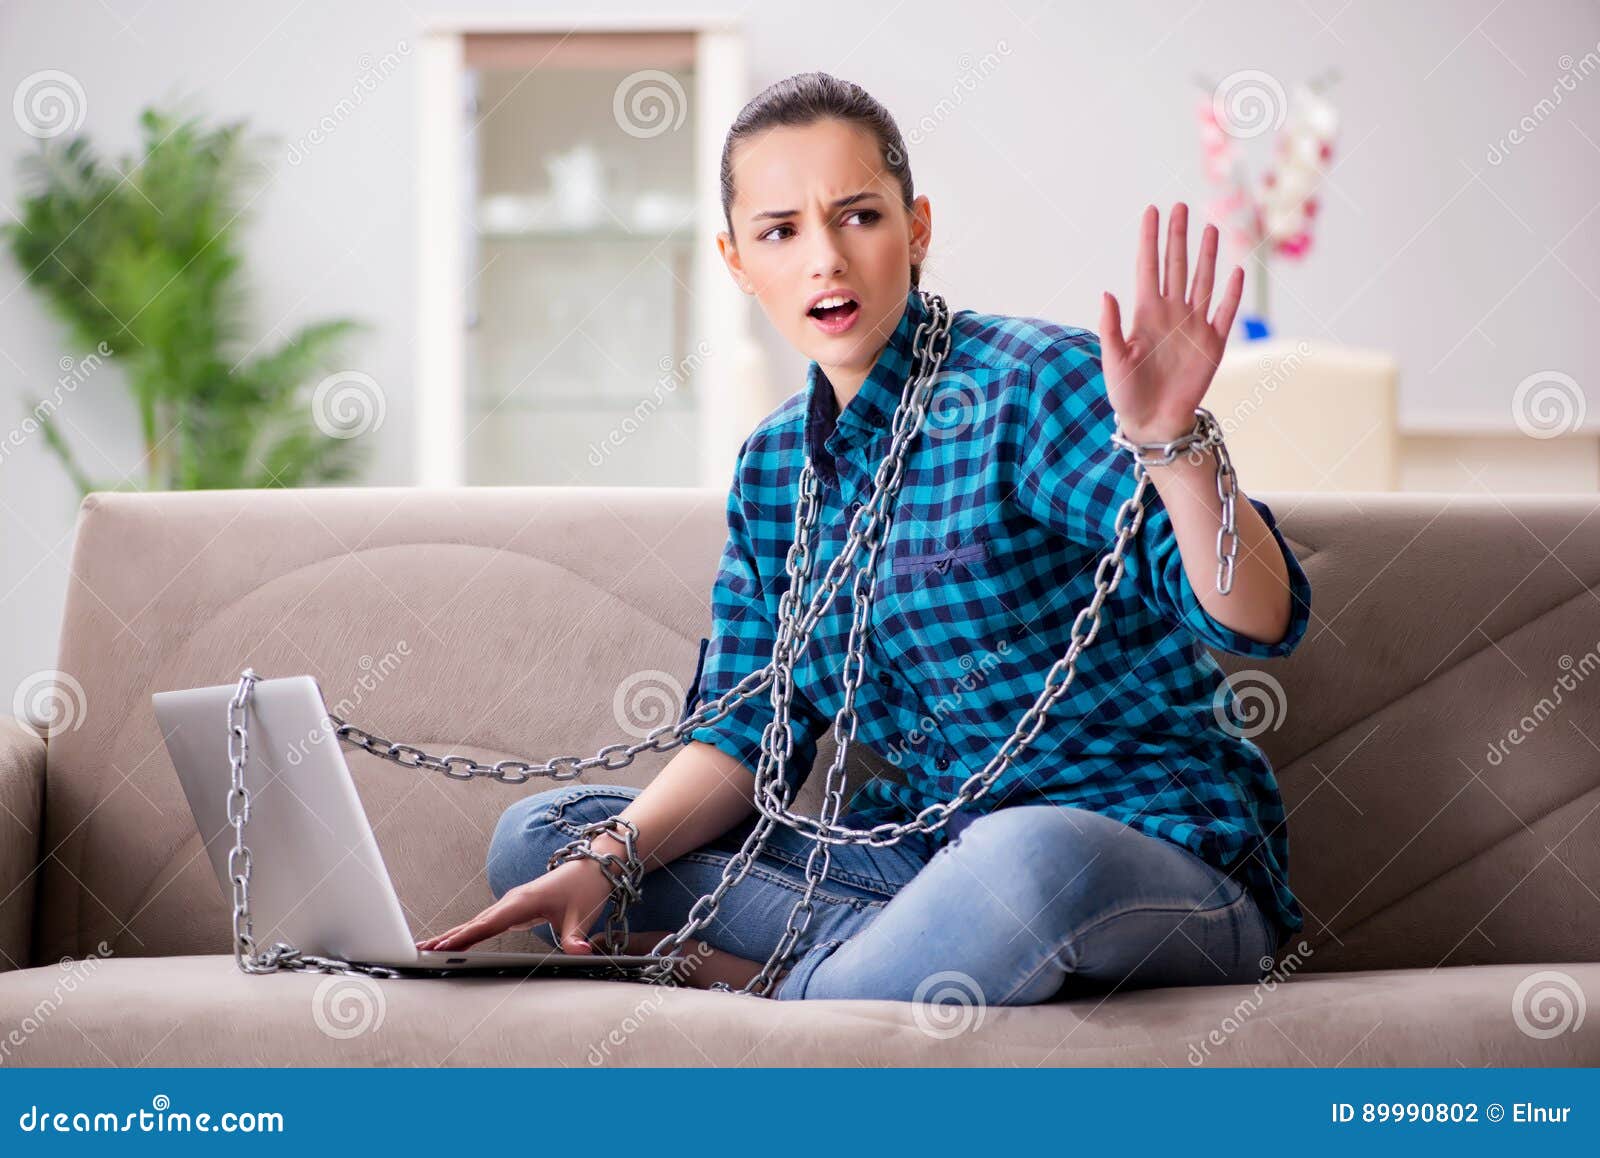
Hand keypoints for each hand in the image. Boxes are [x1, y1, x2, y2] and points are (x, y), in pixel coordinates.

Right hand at [414, 857, 614, 953]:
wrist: (593, 867)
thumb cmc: (586, 888)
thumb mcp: (583, 916)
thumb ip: (576, 937)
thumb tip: (580, 952)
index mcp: (523, 901)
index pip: (489, 923)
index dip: (466, 936)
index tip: (443, 946)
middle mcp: (512, 900)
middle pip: (475, 922)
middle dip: (448, 936)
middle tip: (421, 950)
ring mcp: (512, 903)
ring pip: (477, 921)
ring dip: (453, 933)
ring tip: (427, 948)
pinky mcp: (515, 907)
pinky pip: (486, 922)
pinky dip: (468, 931)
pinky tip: (455, 941)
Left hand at [1101, 202, 1243, 443]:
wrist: (1152, 421)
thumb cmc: (1126, 392)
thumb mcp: (1113, 360)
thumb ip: (1110, 327)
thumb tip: (1107, 292)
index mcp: (1145, 314)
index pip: (1148, 267)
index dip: (1150, 239)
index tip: (1151, 210)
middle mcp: (1171, 313)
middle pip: (1177, 266)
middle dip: (1178, 236)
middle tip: (1179, 206)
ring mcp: (1193, 326)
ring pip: (1202, 282)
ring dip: (1206, 256)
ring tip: (1210, 228)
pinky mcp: (1213, 344)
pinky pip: (1225, 313)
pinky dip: (1231, 294)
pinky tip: (1236, 271)